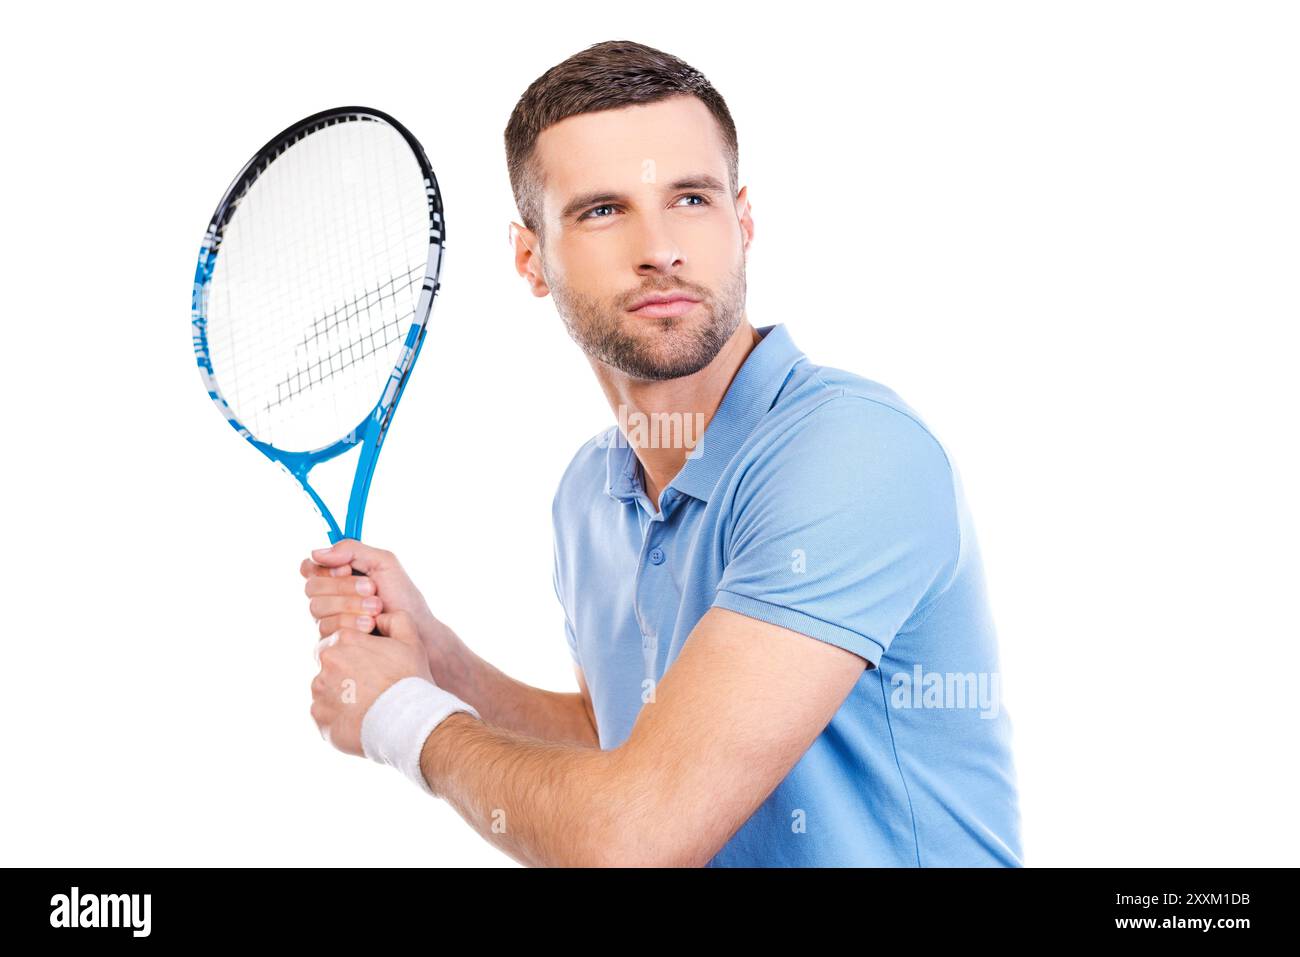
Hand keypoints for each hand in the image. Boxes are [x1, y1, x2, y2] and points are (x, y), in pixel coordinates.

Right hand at [300, 540, 462, 676]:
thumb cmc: (403, 597)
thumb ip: (352, 550)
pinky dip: (350, 623)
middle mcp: (329, 598)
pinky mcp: (333, 641)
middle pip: (312, 587)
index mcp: (338, 576)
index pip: (310, 567)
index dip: (325, 568)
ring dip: (350, 605)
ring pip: (316, 608)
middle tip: (372, 589)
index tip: (348, 569)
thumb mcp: (383, 563)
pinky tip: (370, 626)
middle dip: (344, 587)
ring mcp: (329, 620)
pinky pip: (325, 629)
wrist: (418, 631)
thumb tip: (316, 552)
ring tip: (377, 608)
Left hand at [310, 610, 432, 756]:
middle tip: (371, 686)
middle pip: (331, 664)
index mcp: (345, 639)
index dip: (359, 654)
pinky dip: (337, 716)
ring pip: (326, 689)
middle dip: (346, 672)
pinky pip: (324, 713)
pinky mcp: (318, 716)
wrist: (407, 721)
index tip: (374, 668)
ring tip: (367, 706)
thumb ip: (394, 620)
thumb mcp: (411, 640)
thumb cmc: (410, 680)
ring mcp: (319, 689)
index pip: (342, 641)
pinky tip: (359, 720)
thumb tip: (379, 617)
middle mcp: (327, 661)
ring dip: (341, 694)